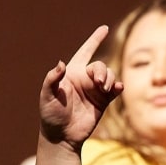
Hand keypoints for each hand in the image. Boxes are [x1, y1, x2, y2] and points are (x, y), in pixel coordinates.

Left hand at [39, 25, 122, 151]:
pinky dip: (118, 86)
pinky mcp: (103, 102)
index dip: (94, 40)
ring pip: (110, 76)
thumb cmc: (50, 114)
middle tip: (99, 83)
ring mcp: (95, 90)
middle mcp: (84, 79)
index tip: (104, 29)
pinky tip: (117, 89)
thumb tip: (61, 63)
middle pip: (100, 66)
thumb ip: (52, 79)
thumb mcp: (47, 96)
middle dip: (102, 71)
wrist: (61, 136)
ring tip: (105, 89)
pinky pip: (115, 89)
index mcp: (71, 73)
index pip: (84, 52)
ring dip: (110, 79)